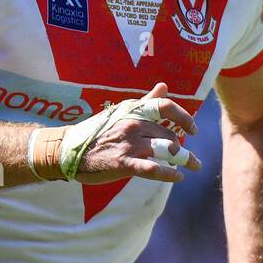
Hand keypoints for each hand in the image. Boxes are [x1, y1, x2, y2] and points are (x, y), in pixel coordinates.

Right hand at [75, 81, 201, 184]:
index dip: (184, 117)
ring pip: (167, 150)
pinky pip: (154, 169)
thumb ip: (145, 101)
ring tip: (192, 167)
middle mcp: (133, 124)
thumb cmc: (97, 132)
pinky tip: (178, 177)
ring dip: (184, 160)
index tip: (193, 130)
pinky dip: (169, 174)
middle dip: (182, 149)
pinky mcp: (124, 163)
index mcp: (133, 110)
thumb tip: (164, 85)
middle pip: (170, 135)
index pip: (166, 107)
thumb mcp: (121, 112)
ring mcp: (129, 143)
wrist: (69, 150)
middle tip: (190, 160)